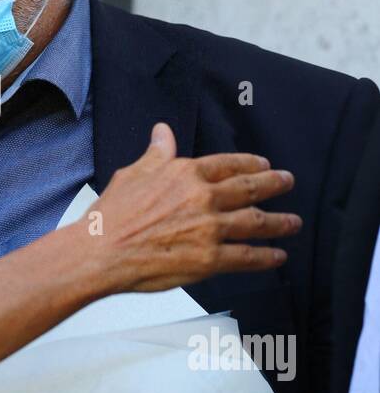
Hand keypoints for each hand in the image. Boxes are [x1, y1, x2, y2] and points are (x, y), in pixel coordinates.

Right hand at [90, 123, 299, 294]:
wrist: (100, 252)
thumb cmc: (111, 216)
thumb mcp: (133, 174)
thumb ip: (156, 154)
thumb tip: (162, 132)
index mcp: (186, 174)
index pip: (228, 164)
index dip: (251, 163)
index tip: (264, 164)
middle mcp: (203, 198)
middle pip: (250, 189)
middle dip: (274, 185)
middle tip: (288, 182)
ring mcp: (209, 229)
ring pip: (256, 223)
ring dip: (279, 222)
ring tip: (292, 222)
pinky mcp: (209, 260)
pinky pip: (247, 257)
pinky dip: (266, 257)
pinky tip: (277, 256)